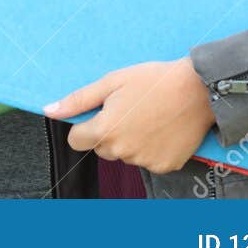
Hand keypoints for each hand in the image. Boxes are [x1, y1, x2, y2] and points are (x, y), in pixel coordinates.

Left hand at [43, 57, 217, 173]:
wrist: (198, 89)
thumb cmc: (153, 81)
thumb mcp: (111, 82)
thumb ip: (79, 100)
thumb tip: (49, 111)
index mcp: (106, 130)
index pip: (76, 140)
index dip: (84, 125)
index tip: (100, 112)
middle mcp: (123, 151)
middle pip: (102, 148)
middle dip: (108, 132)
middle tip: (129, 109)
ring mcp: (145, 161)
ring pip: (125, 154)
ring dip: (130, 140)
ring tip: (149, 116)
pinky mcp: (165, 166)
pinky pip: (148, 160)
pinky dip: (151, 148)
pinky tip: (162, 129)